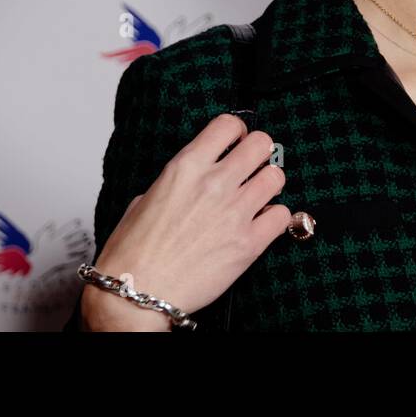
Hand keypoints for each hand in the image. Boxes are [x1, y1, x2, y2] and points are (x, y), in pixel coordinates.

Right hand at [86, 113, 290, 329]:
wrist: (136, 292)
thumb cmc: (133, 252)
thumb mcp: (145, 198)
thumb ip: (176, 183)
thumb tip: (191, 182)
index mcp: (186, 167)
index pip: (228, 124)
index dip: (237, 130)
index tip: (237, 140)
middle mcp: (214, 184)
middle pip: (261, 144)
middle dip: (259, 152)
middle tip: (253, 164)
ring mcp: (235, 212)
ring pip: (276, 177)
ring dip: (269, 183)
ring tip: (258, 194)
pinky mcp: (248, 244)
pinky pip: (282, 216)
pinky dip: (276, 217)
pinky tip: (262, 223)